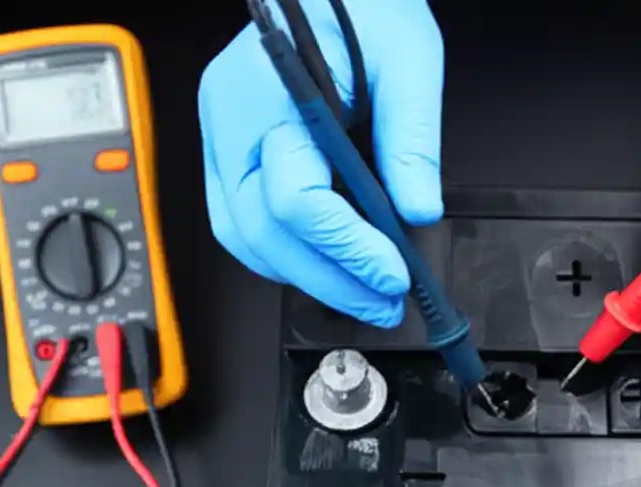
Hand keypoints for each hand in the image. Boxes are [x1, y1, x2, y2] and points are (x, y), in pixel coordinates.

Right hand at [198, 0, 443, 326]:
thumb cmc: (362, 1)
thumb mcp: (408, 60)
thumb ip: (411, 142)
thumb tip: (418, 211)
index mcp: (266, 95)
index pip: (296, 200)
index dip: (348, 249)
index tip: (392, 274)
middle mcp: (229, 120)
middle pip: (263, 234)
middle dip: (327, 280)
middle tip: (382, 302)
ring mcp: (222, 135)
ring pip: (244, 237)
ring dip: (303, 275)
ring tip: (362, 292)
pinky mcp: (231, 146)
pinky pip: (244, 219)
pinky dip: (286, 251)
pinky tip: (329, 262)